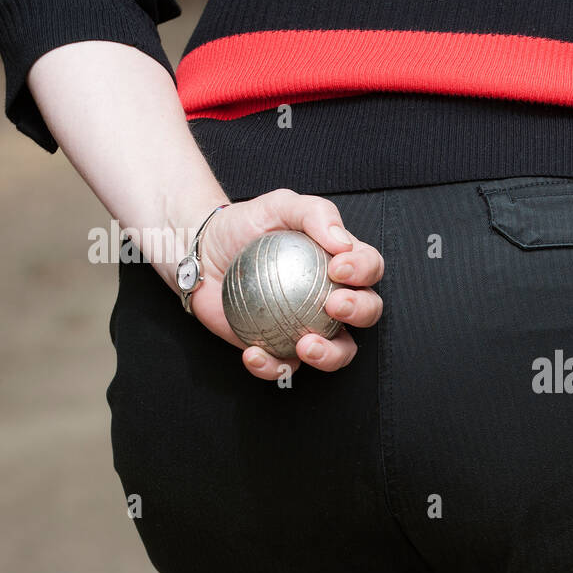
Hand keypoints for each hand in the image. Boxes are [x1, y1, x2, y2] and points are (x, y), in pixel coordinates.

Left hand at [177, 189, 384, 379]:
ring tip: (306, 345)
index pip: (370, 269)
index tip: (338, 268)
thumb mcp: (280, 205)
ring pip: (339, 352)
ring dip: (330, 355)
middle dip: (360, 313)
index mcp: (341, 266)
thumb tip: (342, 243)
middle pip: (366, 313)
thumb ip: (315, 213)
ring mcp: (310, 328)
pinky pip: (284, 367)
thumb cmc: (245, 225)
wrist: (202, 252)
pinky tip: (254, 354)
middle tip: (333, 305)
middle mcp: (333, 301)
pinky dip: (272, 367)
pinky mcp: (280, 350)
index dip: (365, 272)